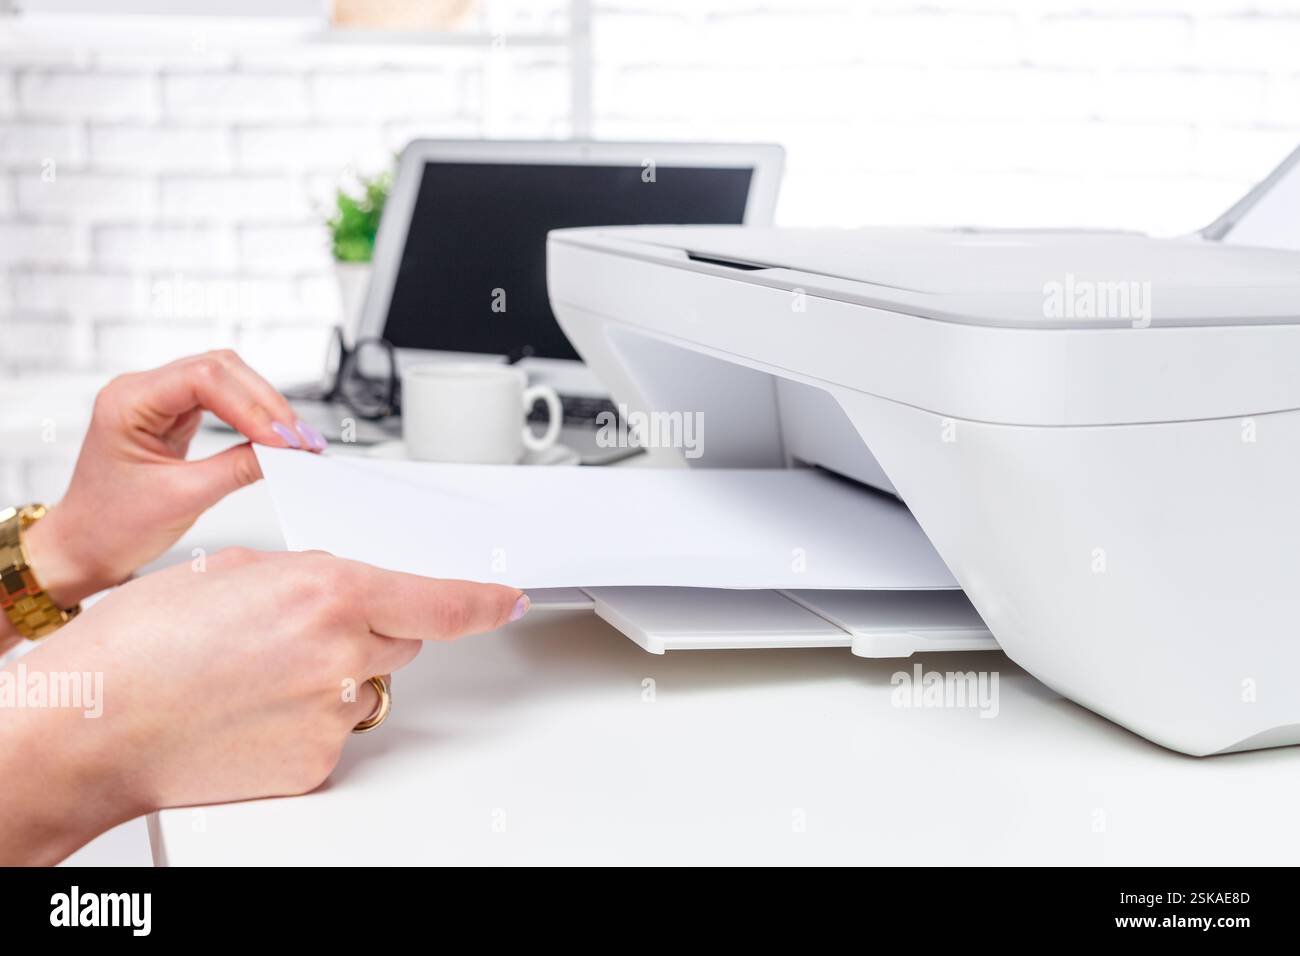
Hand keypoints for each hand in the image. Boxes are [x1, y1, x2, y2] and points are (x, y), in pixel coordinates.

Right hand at [0, 549, 529, 864]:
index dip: (481, 600)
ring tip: (252, 676)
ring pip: (362, 684)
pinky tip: (249, 713)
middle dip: (364, 628)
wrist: (93, 725)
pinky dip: (303, 719)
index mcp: (327, 592)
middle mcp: (342, 653)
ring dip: (329, 675)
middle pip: (396, 637)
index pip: (439, 599)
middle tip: (291, 633)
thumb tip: (336, 590)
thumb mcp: (233, 573)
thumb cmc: (143, 646)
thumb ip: (306, 577)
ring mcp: (332, 713)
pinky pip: (333, 730)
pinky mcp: (316, 762)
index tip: (505, 600)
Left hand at [23, 351, 326, 608]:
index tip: (284, 440)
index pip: (204, 379)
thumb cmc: (111, 527)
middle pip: (220, 370)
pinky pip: (222, 401)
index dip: (252, 406)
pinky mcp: (173, 416)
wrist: (83, 548)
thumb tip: (287, 453)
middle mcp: (141, 391)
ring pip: (226, 380)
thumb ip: (238, 469)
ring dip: (263, 407)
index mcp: (128, 402)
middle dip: (265, 403)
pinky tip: (273, 436)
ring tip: (294, 439)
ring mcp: (158, 401)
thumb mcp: (184, 498)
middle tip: (300, 440)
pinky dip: (252, 417)